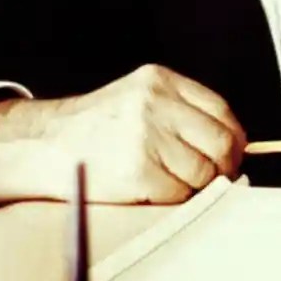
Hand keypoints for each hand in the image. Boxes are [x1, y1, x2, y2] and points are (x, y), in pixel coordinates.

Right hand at [0, 65, 246, 204]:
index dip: (233, 140)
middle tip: (214, 178)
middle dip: (224, 167)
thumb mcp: (139, 98)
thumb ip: (180, 111)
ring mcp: (147, 136)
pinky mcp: (138, 170)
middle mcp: (155, 103)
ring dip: (196, 186)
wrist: (47, 145)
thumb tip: (232, 146)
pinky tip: (153, 190)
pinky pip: (179, 194)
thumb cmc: (96, 127)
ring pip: (203, 172)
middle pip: (221, 143)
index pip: (221, 111)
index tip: (230, 156)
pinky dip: (174, 199)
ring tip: (173, 183)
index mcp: (159, 80)